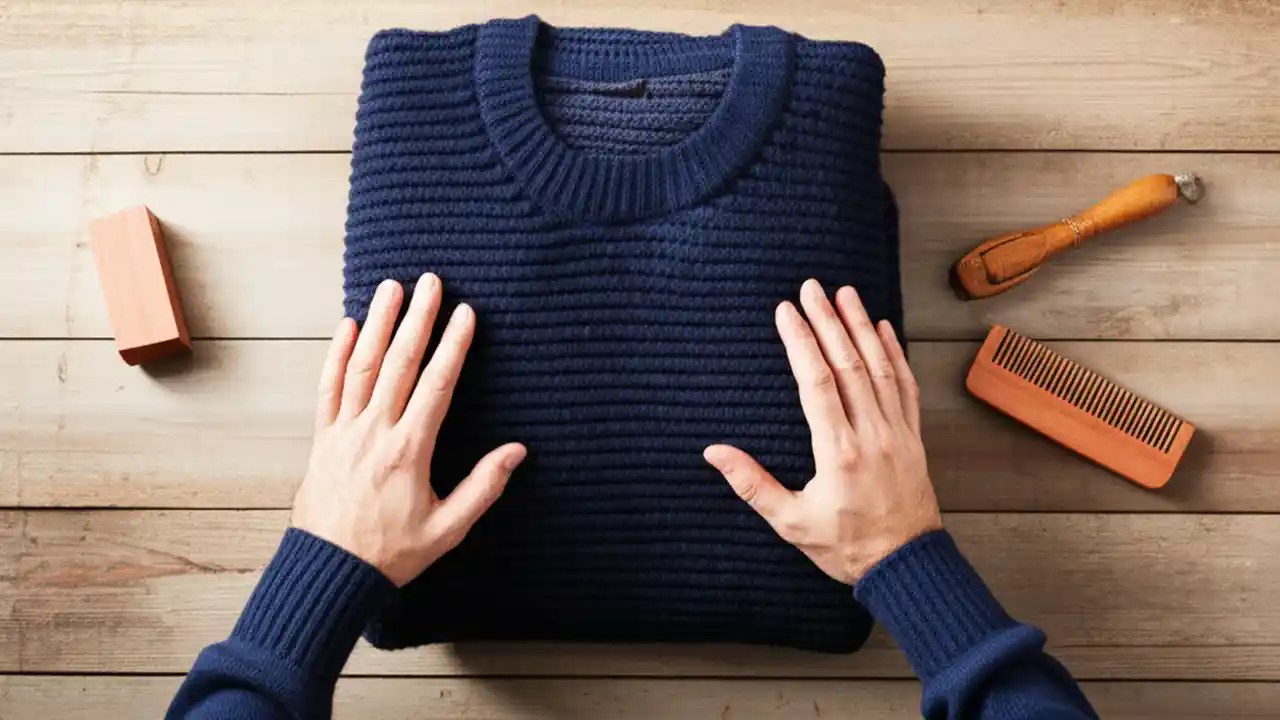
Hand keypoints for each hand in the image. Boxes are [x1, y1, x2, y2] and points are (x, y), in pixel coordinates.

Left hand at [291, 275, 526, 586]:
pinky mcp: (323, 440)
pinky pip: (329, 388)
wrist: (328, 573)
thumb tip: (517, 451)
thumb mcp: (448, 528)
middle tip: (430, 282)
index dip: (453, 346)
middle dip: (417, 318)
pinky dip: (337, 354)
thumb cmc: (391, 554)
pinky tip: (348, 326)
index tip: (465, 313)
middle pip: (399, 363)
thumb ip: (483, 487)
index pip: (436, 385)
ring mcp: (344, 432)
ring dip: (379, 323)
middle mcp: (374, 432)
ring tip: (391, 287)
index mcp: (408, 451)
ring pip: (362, 366)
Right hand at [704, 279, 941, 584]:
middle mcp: (871, 434)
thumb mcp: (790, 522)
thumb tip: (714, 453)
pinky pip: (905, 386)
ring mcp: (897, 433)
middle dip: (828, 321)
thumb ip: (752, 483)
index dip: (800, 342)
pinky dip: (895, 354)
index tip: (786, 311)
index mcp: (838, 452)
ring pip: (879, 368)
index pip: (816, 382)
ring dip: (861, 327)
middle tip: (812, 287)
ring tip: (846, 294)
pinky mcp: (913, 438)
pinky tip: (884, 330)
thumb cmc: (846, 547)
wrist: (907, 567)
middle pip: (848, 364)